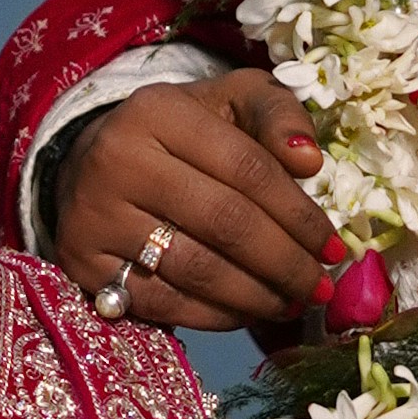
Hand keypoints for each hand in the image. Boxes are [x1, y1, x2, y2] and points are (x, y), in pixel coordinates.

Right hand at [54, 70, 332, 333]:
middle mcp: (118, 159)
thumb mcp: (229, 102)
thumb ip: (278, 115)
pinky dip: (215, 316)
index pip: (248, 169)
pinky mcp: (81, 265)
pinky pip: (162, 303)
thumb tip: (310, 161)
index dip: (299, 215)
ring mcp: (94, 215)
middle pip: (224, 223)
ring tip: (292, 303)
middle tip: (320, 287)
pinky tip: (247, 313)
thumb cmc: (180, 134)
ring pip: (196, 269)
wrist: (91, 165)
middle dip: (285, 263)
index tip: (335, 248)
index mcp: (159, 111)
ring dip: (256, 296)